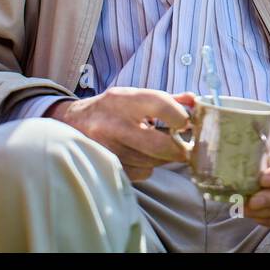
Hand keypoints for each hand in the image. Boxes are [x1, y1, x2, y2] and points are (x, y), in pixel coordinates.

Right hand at [47, 87, 195, 181]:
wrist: (73, 124)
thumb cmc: (112, 108)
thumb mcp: (136, 96)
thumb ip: (168, 99)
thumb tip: (195, 101)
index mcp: (124, 100)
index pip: (162, 105)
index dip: (182, 117)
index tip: (187, 123)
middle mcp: (114, 124)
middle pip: (161, 144)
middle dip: (180, 148)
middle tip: (187, 147)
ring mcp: (108, 149)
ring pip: (153, 162)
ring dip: (163, 157)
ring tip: (157, 146)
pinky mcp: (108, 167)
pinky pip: (142, 173)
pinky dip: (148, 166)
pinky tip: (140, 155)